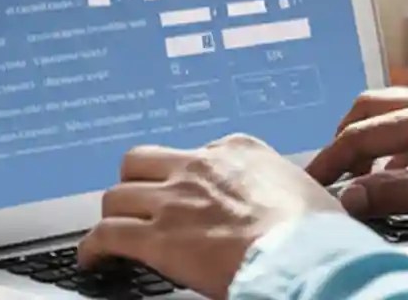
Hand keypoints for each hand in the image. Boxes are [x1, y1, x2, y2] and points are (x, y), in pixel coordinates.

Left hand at [77, 134, 342, 299]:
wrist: (303, 254)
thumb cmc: (314, 230)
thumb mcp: (305, 188)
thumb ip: (281, 186)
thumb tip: (286, 202)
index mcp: (238, 150)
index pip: (196, 152)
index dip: (186, 174)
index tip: (186, 190)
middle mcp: (199, 166)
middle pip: (142, 162)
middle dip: (136, 181)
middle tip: (139, 201)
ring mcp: (174, 200)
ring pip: (117, 195)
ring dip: (115, 214)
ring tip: (113, 231)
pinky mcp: (156, 237)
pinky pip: (107, 235)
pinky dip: (94, 247)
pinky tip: (93, 257)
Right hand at [307, 87, 407, 228]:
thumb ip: (402, 193)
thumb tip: (352, 194)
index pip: (365, 132)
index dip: (332, 158)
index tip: (311, 181)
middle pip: (373, 108)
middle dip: (344, 138)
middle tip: (328, 171)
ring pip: (396, 114)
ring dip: (369, 141)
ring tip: (357, 176)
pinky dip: (396, 147)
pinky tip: (402, 175)